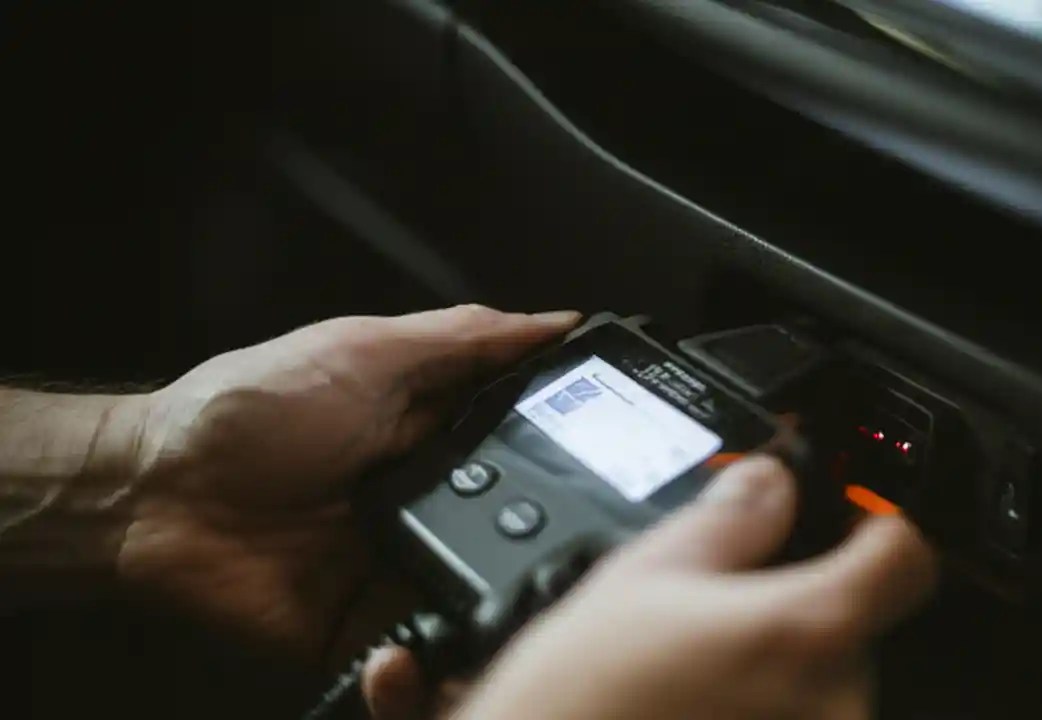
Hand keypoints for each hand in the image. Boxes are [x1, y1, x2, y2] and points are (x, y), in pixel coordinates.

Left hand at [116, 306, 579, 663]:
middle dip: (561, 534)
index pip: (534, 441)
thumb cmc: (248, 410)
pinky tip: (466, 638)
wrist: (155, 498)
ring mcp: (406, 566)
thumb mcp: (366, 350)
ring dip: (516, 595)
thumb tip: (557, 322)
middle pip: (526, 522)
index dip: (582, 449)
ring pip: (491, 592)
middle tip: (596, 537)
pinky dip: (448, 656)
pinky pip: (430, 653)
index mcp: (440, 431)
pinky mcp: (374, 628)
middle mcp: (434, 499)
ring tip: (542, 593)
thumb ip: (463, 339)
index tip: (634, 456)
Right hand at [453, 456, 937, 719]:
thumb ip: (732, 515)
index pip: (908, 554)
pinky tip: (709, 698)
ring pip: (828, 672)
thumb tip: (771, 480)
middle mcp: (834, 698)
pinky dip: (768, 700)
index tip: (848, 515)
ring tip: (702, 661)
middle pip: (859, 614)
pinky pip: (802, 713)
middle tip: (728, 598)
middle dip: (803, 593)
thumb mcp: (646, 572)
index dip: (876, 520)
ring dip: (782, 654)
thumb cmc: (580, 697)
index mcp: (808, 627)